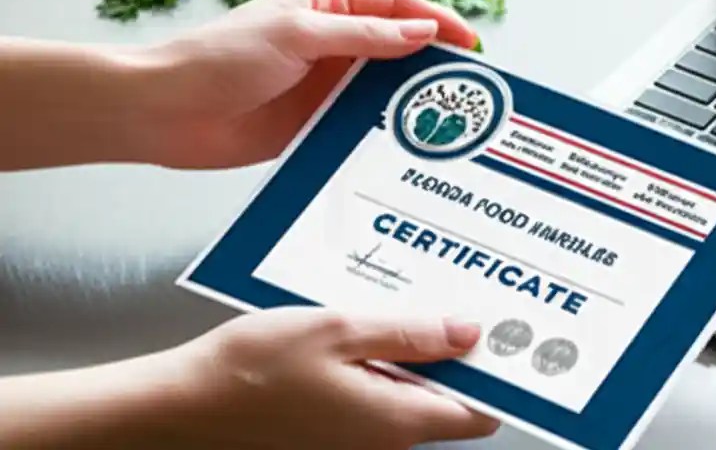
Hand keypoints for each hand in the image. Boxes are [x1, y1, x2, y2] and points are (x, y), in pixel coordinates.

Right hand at [0, 307, 499, 449]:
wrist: (180, 406)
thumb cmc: (251, 369)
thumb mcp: (340, 331)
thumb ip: (411, 332)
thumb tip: (471, 331)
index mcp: (398, 421)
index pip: (482, 409)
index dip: (505, 372)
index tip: (521, 331)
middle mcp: (386, 438)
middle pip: (454, 397)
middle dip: (470, 351)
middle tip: (479, 296)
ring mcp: (359, 435)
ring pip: (417, 389)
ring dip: (428, 349)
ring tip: (433, 294)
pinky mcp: (335, 423)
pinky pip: (383, 389)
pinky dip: (393, 357)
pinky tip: (382, 318)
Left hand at [137, 0, 477, 168]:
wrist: (166, 112)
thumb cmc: (219, 58)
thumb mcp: (298, 34)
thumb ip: (365, 35)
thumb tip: (424, 31)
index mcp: (326, 5)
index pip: (395, 5)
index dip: (435, 20)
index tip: (467, 43)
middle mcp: (331, 43)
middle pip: (398, 48)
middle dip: (433, 64)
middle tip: (467, 87)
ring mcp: (325, 86)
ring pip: (384, 90)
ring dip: (411, 102)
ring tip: (447, 121)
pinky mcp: (317, 125)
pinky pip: (361, 126)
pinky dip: (385, 134)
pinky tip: (406, 147)